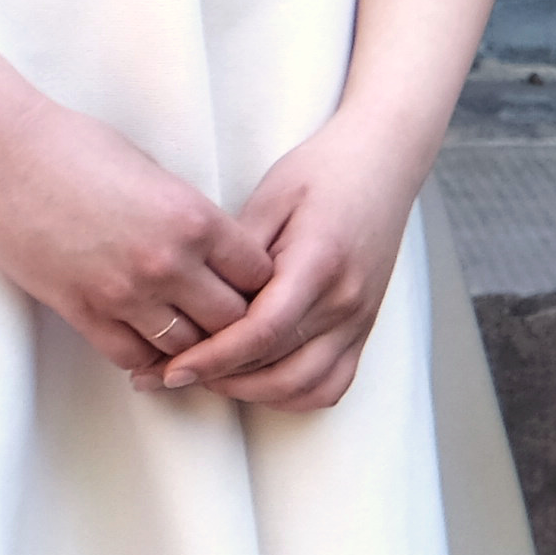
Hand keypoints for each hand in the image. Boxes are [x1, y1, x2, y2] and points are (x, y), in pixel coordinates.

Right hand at [0, 96, 280, 379]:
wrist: (3, 154)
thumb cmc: (79, 147)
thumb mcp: (155, 172)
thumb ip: (189, 216)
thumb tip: (215, 249)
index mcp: (194, 217)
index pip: (258, 273)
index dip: (262, 284)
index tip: (254, 286)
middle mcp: (167, 261)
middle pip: (231, 320)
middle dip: (238, 325)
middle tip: (233, 326)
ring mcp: (122, 291)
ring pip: (184, 348)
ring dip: (193, 348)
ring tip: (196, 344)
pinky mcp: (81, 310)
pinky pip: (130, 355)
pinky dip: (146, 357)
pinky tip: (149, 348)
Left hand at [153, 105, 438, 411]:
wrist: (383, 159)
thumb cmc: (323, 170)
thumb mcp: (269, 199)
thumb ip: (235, 256)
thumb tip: (195, 304)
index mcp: (319, 262)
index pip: (262, 332)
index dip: (213, 359)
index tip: (172, 369)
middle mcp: (346, 299)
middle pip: (279, 370)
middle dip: (221, 381)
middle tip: (177, 374)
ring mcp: (360, 318)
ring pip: (304, 387)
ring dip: (253, 393)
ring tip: (213, 376)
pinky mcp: (364, 327)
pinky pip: (330, 384)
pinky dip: (292, 394)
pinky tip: (260, 379)